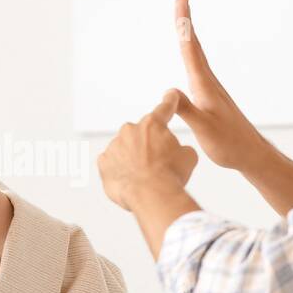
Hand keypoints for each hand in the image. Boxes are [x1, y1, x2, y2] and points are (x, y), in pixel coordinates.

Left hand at [98, 93, 198, 211]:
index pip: (164, 109)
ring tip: (145, 177)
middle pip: (141, 134)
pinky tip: (131, 180)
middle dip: (149, 146)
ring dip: (133, 159)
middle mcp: (131, 130)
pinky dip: (119, 170)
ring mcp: (115, 145)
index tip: (171, 96)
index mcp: (153, 125)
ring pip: (125, 149)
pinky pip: (112, 163)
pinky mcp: (103, 162)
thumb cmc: (171, 176)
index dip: (170, 102)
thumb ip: (181, 148)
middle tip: (158, 165)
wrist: (152, 196)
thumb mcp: (188, 157)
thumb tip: (178, 151)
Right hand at [165, 0, 263, 173]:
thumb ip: (187, 109)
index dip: (184, 23)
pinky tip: (190, 57)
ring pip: (196, 55)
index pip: (191, 48)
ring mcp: (210, 89)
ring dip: (188, 36)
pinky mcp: (211, 97)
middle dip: (185, 21)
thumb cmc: (228, 144)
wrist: (251, 154)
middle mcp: (208, 82)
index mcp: (204, 86)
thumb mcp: (204, 129)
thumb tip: (169, 90)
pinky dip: (191, 54)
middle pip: (194, 45)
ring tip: (181, 21)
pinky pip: (197, 68)